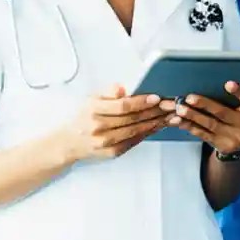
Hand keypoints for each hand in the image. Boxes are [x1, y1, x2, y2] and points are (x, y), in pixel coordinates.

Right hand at [55, 85, 171, 163]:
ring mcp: (105, 142)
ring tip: (170, 115)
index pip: (122, 105)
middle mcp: (99, 127)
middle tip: (171, 105)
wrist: (69, 142)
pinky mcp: (111, 152)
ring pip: (136, 131)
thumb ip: (108, 92)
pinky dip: (147, 133)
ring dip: (156, 123)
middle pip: (132, 118)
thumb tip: (121, 88)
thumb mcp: (91, 99)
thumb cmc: (83, 117)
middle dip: (155, 111)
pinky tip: (158, 126)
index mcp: (94, 109)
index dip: (141, 101)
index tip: (156, 97)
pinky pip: (133, 142)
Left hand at [159, 82, 239, 155]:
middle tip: (190, 98)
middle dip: (205, 104)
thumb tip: (226, 82)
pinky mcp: (224, 146)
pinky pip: (205, 135)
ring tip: (181, 109)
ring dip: (194, 116)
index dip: (239, 92)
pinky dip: (192, 127)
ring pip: (211, 125)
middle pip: (224, 113)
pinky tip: (181, 121)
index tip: (228, 84)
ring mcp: (236, 138)